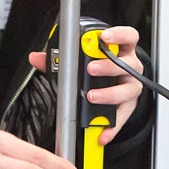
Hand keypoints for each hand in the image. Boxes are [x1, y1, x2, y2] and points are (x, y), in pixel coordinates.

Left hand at [26, 25, 142, 143]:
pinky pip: (123, 117)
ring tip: (92, 97)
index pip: (128, 37)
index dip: (118, 35)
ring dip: (109, 94)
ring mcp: (132, 86)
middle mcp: (131, 67)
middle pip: (127, 64)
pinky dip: (112, 126)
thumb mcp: (86, 56)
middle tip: (91, 69)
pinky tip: (102, 133)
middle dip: (108, 66)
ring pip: (127, 90)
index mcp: (122, 50)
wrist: (119, 82)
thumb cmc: (103, 65)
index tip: (104, 37)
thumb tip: (37, 58)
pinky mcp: (129, 106)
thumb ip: (61, 56)